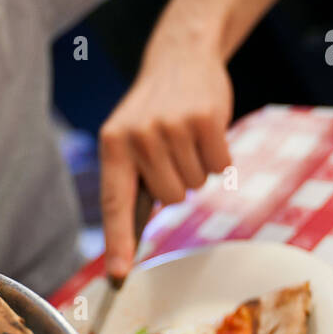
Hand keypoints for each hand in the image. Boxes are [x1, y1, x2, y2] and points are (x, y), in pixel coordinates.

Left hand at [100, 47, 232, 280]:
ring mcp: (171, 127)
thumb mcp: (129, 138)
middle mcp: (138, 138)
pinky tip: (206, 131)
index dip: (118, 243)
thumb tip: (131, 233)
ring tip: (186, 137)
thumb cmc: (154, 111)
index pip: (114, 205)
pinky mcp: (204, 120)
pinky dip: (219, 156)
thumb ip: (130, 180)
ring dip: (197, 167)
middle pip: (170, 199)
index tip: (119, 275)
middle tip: (172, 149)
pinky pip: (220, 167)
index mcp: (112, 147)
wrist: (180, 58)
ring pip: (195, 184)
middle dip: (177, 182)